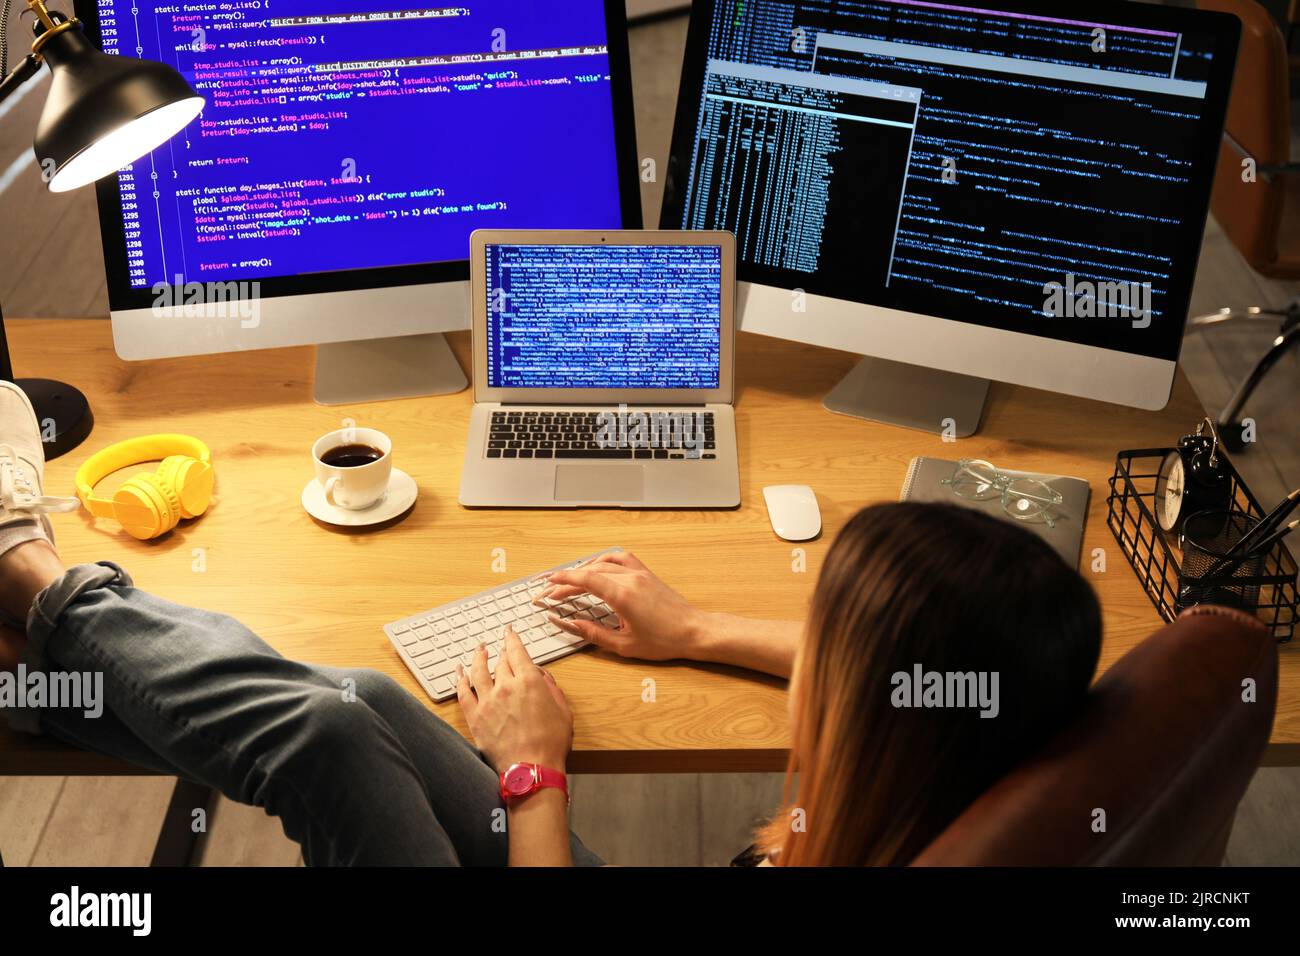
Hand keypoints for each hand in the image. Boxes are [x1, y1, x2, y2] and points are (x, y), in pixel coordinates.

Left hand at [456, 628, 572, 774]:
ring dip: (478, 657)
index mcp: (529, 682)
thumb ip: (552, 689)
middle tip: (500, 649)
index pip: (517, 651)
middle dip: (501, 652)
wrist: (531, 769)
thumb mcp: (563, 711)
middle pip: (500, 662)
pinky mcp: (475, 717)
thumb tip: (541, 677)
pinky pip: (463, 692)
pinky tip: (459, 672)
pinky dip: (460, 679)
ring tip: (479, 650)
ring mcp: (488, 701)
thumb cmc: (550, 744)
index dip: (512, 639)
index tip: (509, 632)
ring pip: (478, 671)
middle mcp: (506, 686)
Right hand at [533, 551, 706, 661]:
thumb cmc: (664, 641)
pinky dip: (605, 560)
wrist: (693, 631)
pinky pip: (621, 558)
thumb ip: (594, 634)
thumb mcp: (624, 645)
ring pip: (604, 562)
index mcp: (622, 595)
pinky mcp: (647, 574)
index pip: (584, 579)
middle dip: (568, 580)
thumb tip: (571, 624)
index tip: (547, 583)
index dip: (562, 580)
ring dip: (584, 568)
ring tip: (571, 580)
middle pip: (590, 572)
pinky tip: (598, 567)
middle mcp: (630, 579)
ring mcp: (639, 573)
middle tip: (552, 591)